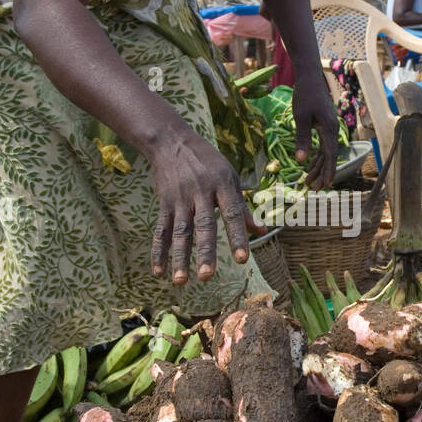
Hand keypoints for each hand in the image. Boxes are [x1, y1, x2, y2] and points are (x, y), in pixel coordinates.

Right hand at [148, 128, 263, 283]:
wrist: (171, 141)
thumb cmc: (208, 162)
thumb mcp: (230, 177)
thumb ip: (243, 207)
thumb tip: (262, 231)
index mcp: (222, 184)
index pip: (232, 213)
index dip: (238, 236)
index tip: (242, 259)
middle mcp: (200, 192)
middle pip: (203, 226)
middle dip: (204, 252)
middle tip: (207, 276)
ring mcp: (180, 198)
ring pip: (180, 232)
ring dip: (179, 257)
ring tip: (181, 281)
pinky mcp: (164, 203)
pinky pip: (161, 230)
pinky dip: (158, 251)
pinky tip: (158, 271)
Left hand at [292, 69, 339, 188]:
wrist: (309, 77)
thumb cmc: (304, 95)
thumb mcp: (300, 118)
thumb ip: (302, 139)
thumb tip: (300, 161)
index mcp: (330, 129)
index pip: (330, 155)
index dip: (328, 171)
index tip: (326, 186)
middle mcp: (333, 130)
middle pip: (329, 157)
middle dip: (321, 174)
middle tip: (313, 189)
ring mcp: (329, 127)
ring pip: (325, 152)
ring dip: (318, 167)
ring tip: (309, 182)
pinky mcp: (324, 125)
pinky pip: (322, 145)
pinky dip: (316, 156)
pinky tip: (309, 165)